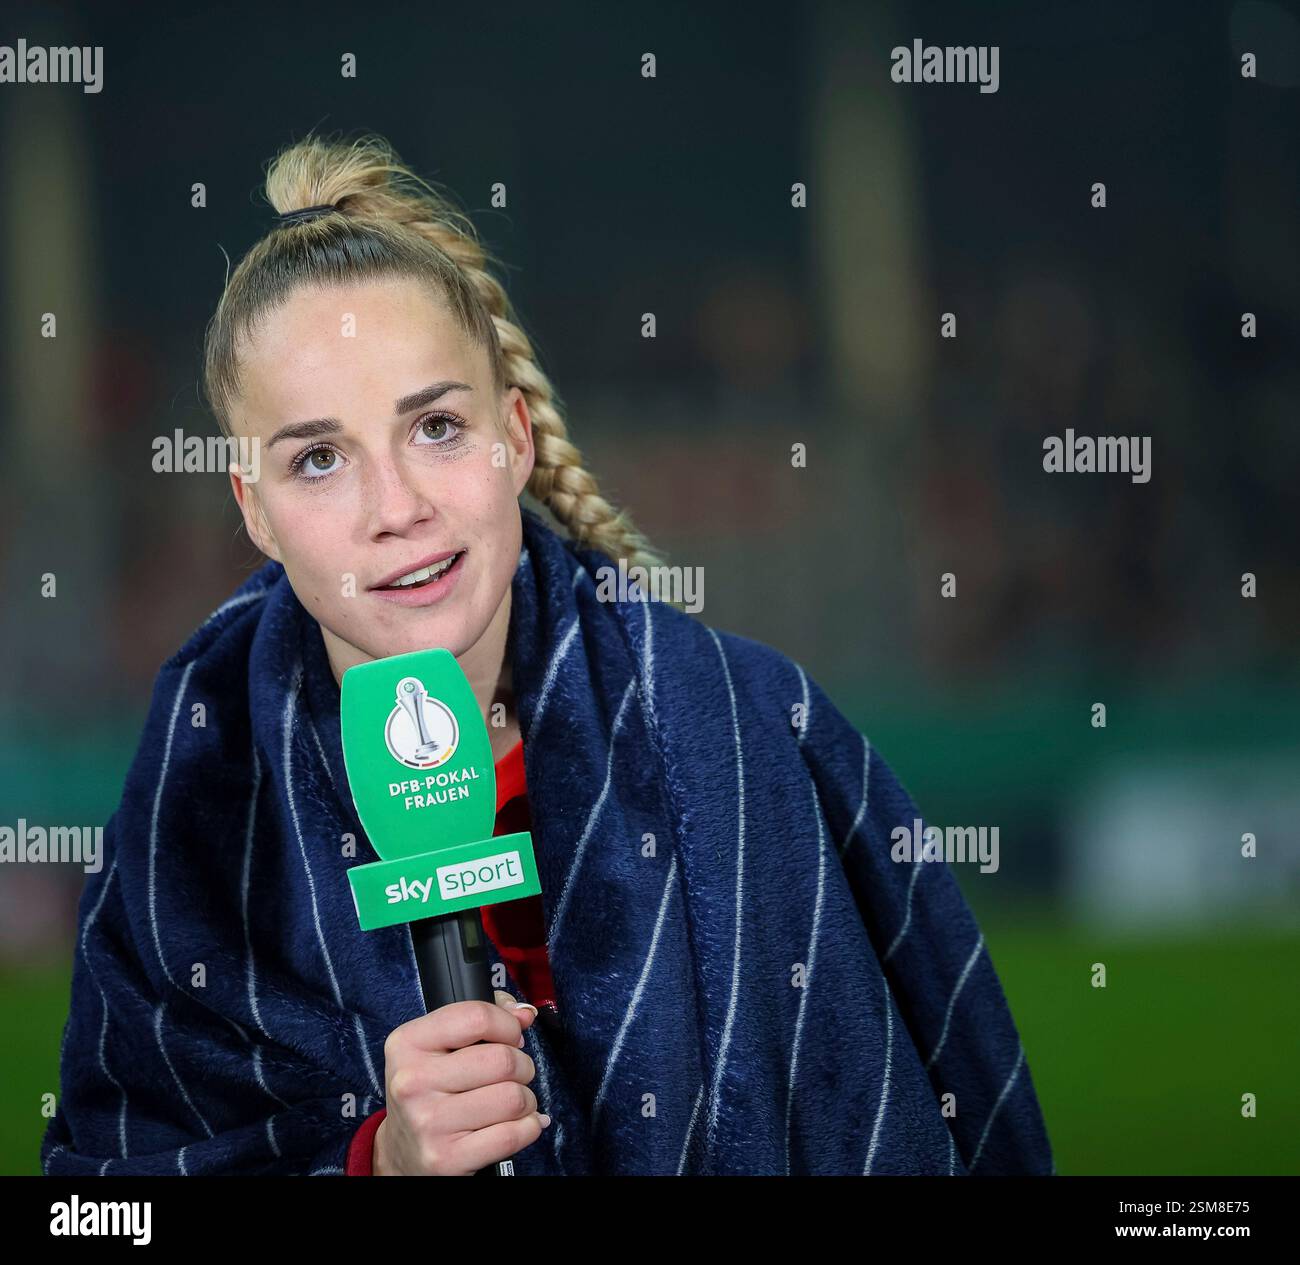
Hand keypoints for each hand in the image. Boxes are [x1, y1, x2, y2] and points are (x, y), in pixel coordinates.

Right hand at [373, 990, 548, 1175]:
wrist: (402, 1152)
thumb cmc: (429, 1090)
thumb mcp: (438, 1046)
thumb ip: (483, 1020)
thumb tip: (524, 1014)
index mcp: (408, 1043)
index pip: (477, 1017)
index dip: (507, 1024)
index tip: (511, 1036)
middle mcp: (413, 1082)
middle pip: (503, 1060)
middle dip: (522, 1065)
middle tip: (514, 1074)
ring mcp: (429, 1123)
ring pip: (513, 1098)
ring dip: (526, 1099)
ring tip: (512, 1101)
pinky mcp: (447, 1159)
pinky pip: (512, 1135)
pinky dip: (529, 1127)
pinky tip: (519, 1123)